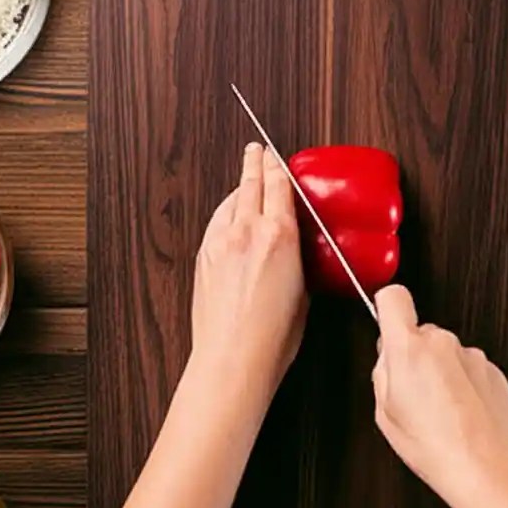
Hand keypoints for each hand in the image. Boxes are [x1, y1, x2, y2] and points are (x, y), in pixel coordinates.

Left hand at [191, 142, 308, 395]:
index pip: (279, 186)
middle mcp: (247, 231)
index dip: (278, 167)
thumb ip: (299, 262)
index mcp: (280, 236)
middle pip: (250, 183)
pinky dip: (224, 212)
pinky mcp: (204, 257)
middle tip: (257, 149)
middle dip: (255, 163)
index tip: (278, 157)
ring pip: (230, 201)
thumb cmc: (272, 337)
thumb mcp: (304, 292)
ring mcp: (221, 242)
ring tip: (244, 178)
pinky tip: (229, 214)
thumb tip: (295, 253)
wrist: (233, 357)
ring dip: (239, 186)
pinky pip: (216, 222)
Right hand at [371, 285, 507, 501]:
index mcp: (410, 349)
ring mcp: (471, 356)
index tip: (386, 323)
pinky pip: (468, 369)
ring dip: (440, 374)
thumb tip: (387, 360)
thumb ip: (383, 375)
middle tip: (412, 394)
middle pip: (421, 333)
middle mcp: (444, 344)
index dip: (387, 307)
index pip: (394, 297)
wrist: (485, 465)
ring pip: (446, 354)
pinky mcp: (492, 370)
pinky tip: (459, 415)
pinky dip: (462, 386)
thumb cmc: (435, 445)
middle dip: (414, 356)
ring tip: (439, 412)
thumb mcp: (385, 414)